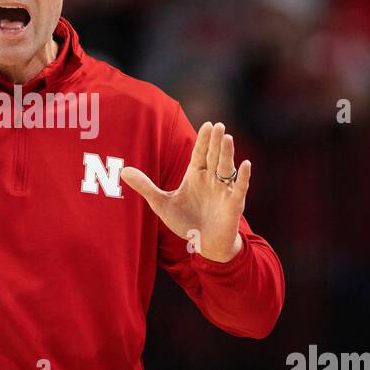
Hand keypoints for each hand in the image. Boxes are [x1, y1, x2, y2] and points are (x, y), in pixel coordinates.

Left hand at [120, 121, 250, 261]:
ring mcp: (223, 191)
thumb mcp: (162, 204)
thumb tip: (123, 171)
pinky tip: (245, 165)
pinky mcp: (233, 205)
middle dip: (217, 142)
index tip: (208, 124)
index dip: (204, 140)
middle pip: (214, 157)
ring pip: (226, 169)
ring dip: (227, 154)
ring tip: (228, 138)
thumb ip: (145, 186)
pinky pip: (239, 188)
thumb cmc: (185, 222)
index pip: (201, 154)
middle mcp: (211, 180)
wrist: (204, 244)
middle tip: (219, 125)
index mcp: (196, 176)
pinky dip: (243, 177)